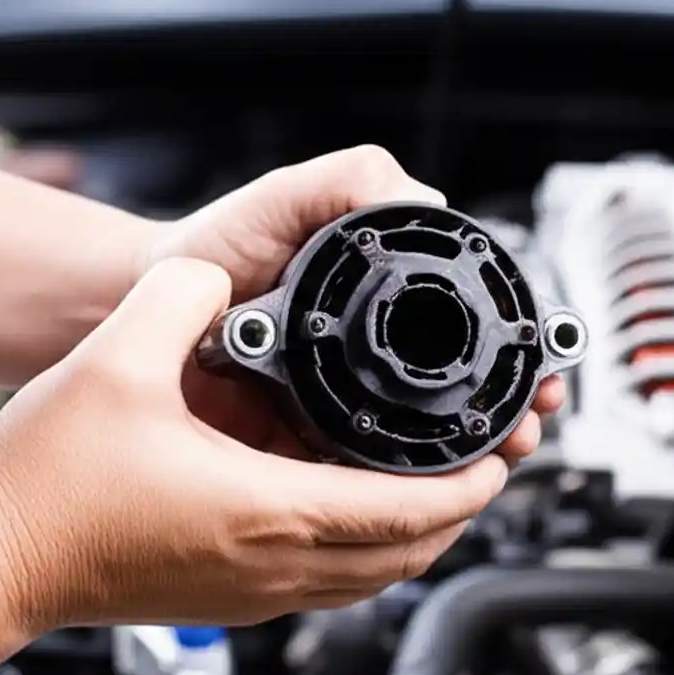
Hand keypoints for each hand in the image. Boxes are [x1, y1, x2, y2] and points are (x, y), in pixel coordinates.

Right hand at [0, 259, 513, 633]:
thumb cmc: (45, 483)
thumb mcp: (116, 360)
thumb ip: (181, 297)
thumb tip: (217, 277)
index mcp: (265, 510)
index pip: (406, 511)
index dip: (467, 484)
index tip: (498, 454)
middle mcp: (272, 564)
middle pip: (405, 554)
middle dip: (459, 512)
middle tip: (480, 465)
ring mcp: (252, 591)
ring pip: (371, 578)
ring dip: (416, 534)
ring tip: (433, 487)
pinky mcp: (228, 599)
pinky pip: (329, 585)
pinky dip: (367, 551)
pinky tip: (352, 511)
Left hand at [144, 145, 564, 460]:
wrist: (136, 307)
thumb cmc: (211, 246)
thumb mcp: (290, 194)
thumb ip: (357, 181)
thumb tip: (431, 204)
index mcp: (380, 296)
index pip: (469, 326)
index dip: (513, 348)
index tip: (537, 368)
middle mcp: (369, 354)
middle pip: (463, 393)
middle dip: (507, 414)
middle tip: (525, 427)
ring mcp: (342, 406)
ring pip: (425, 447)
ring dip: (469, 459)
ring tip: (493, 460)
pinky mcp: (307, 451)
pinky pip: (365, 477)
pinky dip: (405, 490)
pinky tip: (428, 492)